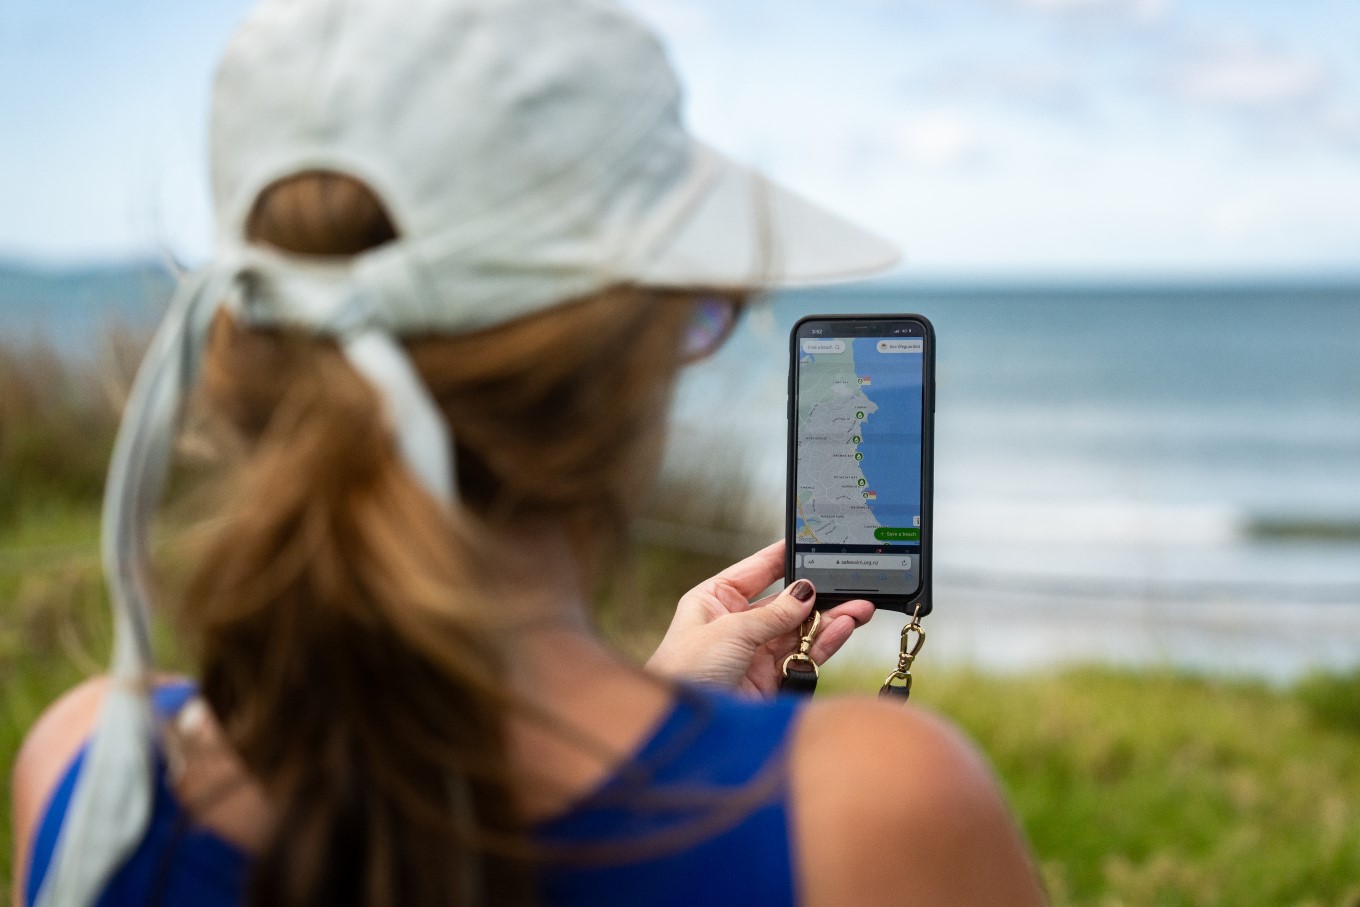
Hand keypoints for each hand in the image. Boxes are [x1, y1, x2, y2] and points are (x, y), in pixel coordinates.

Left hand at [646, 541, 874, 695]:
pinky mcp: (769, 680)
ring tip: (860, 607)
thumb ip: (774, 613)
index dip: (783, 557)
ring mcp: (753, 653)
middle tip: (849, 583)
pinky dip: (825, 642)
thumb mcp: (731, 630)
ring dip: (830, 619)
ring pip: (799, 630)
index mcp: (714, 601)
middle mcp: (735, 624)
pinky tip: (845, 627)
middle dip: (817, 594)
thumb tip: (805, 591)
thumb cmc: (686, 670)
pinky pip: (803, 655)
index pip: (756, 570)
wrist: (685, 725)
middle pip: (784, 602)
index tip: (811, 543)